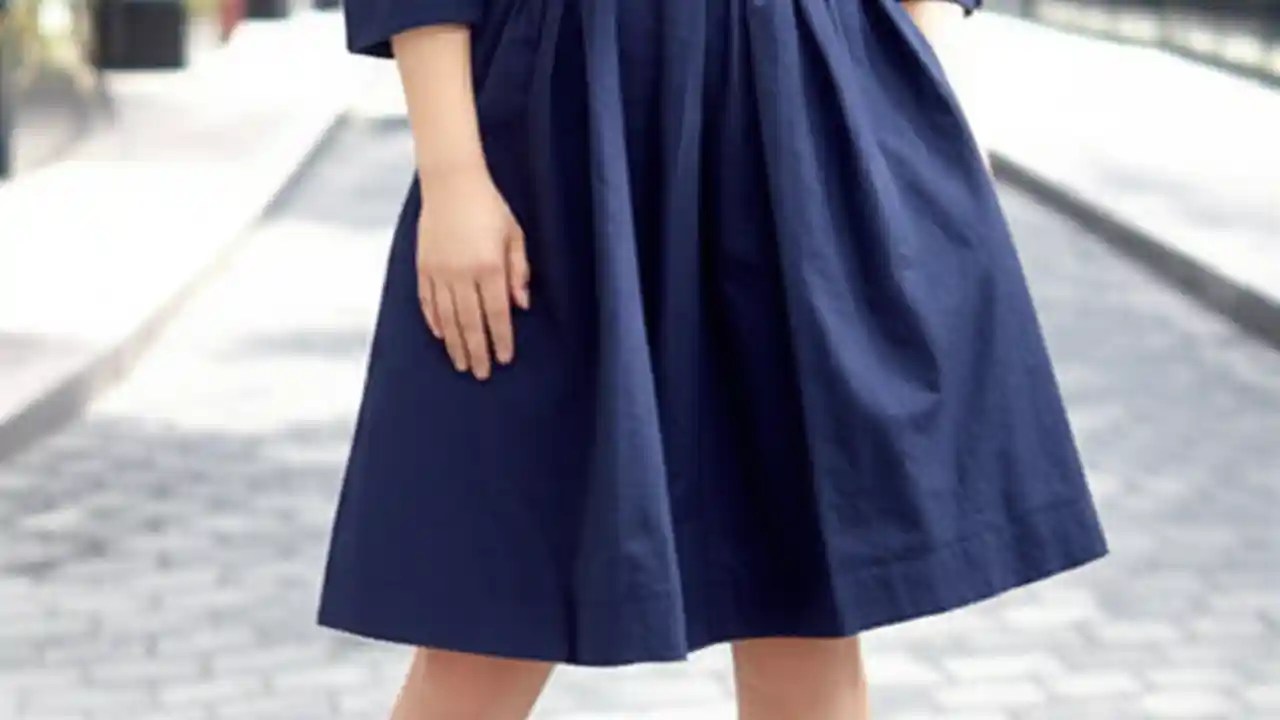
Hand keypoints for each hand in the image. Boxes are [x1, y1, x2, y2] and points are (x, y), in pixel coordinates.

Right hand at [415, 163, 530, 380]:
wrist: (451, 183)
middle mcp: (462, 274)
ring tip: (461, 364)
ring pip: (447, 318)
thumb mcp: (515, 235)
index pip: (497, 313)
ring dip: (455, 344)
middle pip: (470, 322)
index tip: (504, 359)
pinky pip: (428, 302)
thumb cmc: (490, 207)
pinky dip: (435, 321)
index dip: (501, 339)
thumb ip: (519, 271)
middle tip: (481, 373)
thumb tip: (521, 305)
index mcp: (489, 266)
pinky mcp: (423, 267)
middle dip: (477, 351)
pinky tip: (442, 336)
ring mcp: (439, 272)